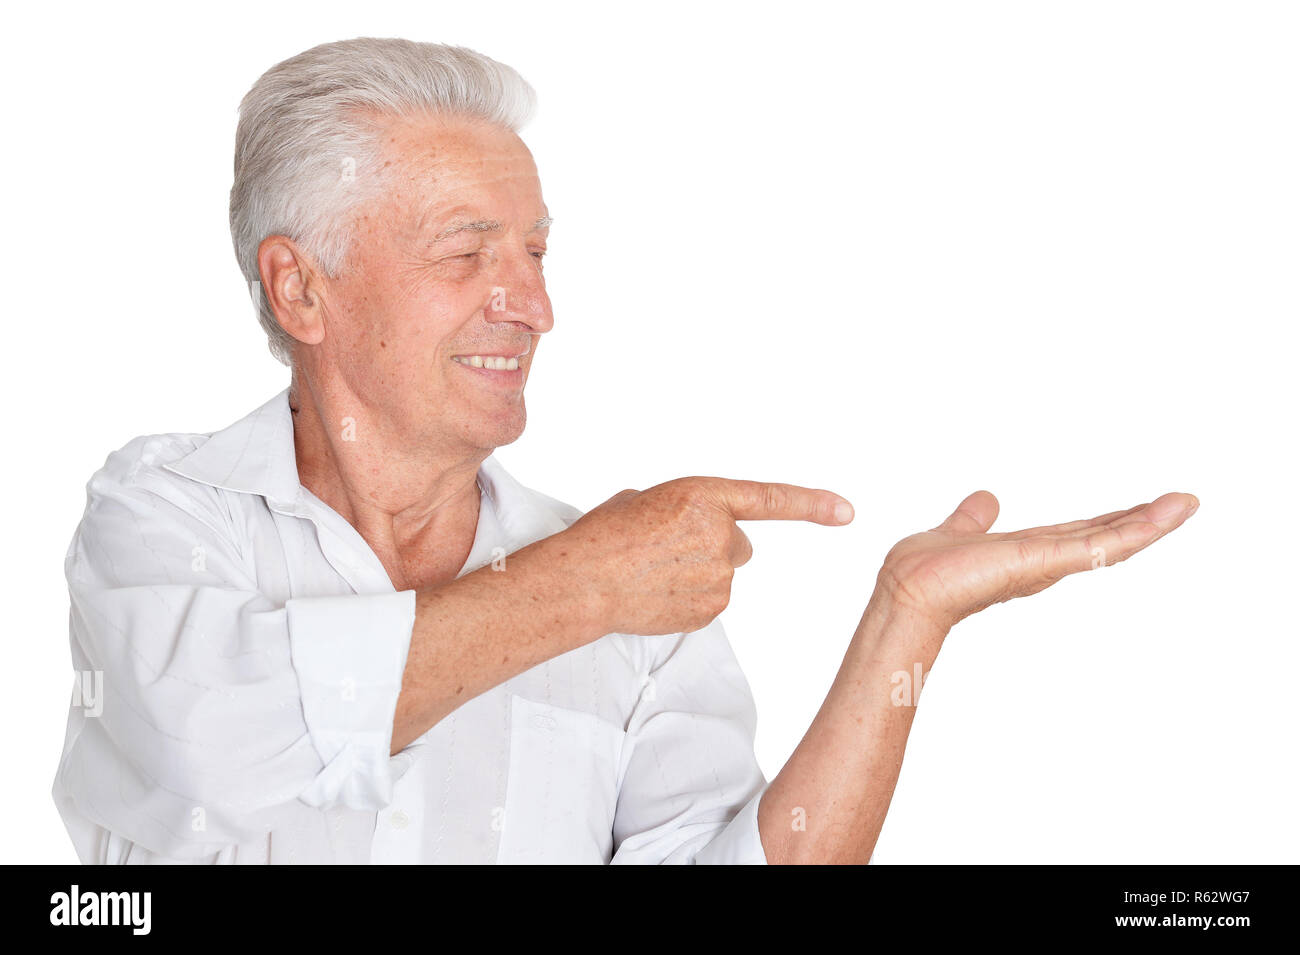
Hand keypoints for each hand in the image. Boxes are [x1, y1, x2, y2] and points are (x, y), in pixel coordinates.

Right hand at [562, 477, 852, 635]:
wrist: (585, 580)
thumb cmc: (606, 535)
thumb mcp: (647, 499)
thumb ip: (687, 509)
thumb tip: (693, 527)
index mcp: (705, 496)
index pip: (771, 499)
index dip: (812, 505)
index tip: (846, 511)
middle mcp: (720, 535)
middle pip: (737, 544)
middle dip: (711, 546)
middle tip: (668, 549)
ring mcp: (718, 577)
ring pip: (720, 575)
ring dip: (696, 573)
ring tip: (653, 572)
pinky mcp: (710, 610)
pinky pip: (708, 601)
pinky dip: (687, 599)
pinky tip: (656, 593)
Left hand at [875, 490, 1198, 631]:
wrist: (908, 591)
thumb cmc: (925, 571)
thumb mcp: (959, 532)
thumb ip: (973, 518)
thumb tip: (986, 499)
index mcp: (1027, 552)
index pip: (1079, 533)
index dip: (1112, 520)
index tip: (1143, 506)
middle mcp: (1044, 561)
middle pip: (1104, 538)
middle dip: (1143, 522)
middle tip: (1184, 503)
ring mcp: (1048, 565)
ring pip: (1110, 543)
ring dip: (1150, 524)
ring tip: (1187, 503)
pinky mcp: (1046, 564)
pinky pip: (1098, 548)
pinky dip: (1132, 533)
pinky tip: (1161, 517)